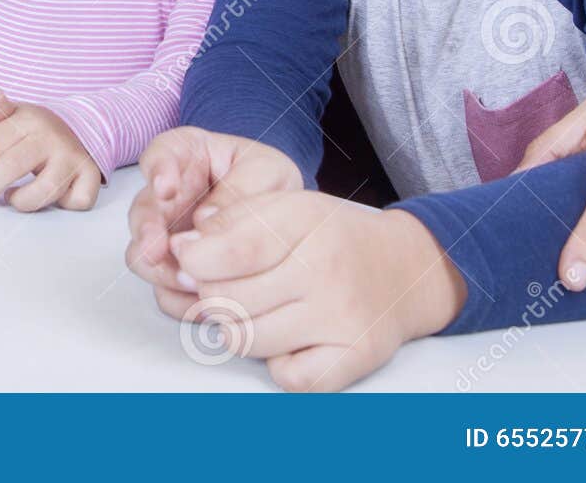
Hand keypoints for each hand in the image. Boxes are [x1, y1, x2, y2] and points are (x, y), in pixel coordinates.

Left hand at [0, 88, 101, 211]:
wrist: (78, 130)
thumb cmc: (34, 133)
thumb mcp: (12, 118)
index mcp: (28, 120)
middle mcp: (51, 136)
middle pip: (13, 166)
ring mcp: (72, 156)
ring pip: (45, 191)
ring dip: (23, 201)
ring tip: (13, 196)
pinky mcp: (90, 175)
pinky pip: (76, 201)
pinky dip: (62, 205)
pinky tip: (52, 195)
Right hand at [124, 128, 301, 319]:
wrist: (285, 220)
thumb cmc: (269, 183)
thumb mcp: (268, 172)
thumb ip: (241, 188)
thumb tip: (205, 220)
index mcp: (186, 156)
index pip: (160, 154)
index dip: (157, 171)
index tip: (167, 188)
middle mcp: (166, 196)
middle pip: (142, 211)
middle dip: (146, 232)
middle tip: (157, 250)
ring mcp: (166, 235)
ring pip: (143, 255)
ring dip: (160, 270)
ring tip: (189, 281)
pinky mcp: (174, 270)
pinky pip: (163, 289)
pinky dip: (179, 298)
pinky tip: (203, 302)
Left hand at [169, 192, 464, 391]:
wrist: (405, 268)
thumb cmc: (330, 235)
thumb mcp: (285, 206)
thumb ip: (231, 220)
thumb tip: (180, 249)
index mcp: (304, 222)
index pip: (229, 251)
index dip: (195, 262)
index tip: (188, 263)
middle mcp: (324, 269)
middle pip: (228, 300)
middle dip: (210, 295)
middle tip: (221, 288)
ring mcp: (341, 316)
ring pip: (247, 341)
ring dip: (236, 329)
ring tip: (251, 311)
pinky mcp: (354, 356)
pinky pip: (288, 378)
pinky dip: (277, 365)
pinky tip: (286, 340)